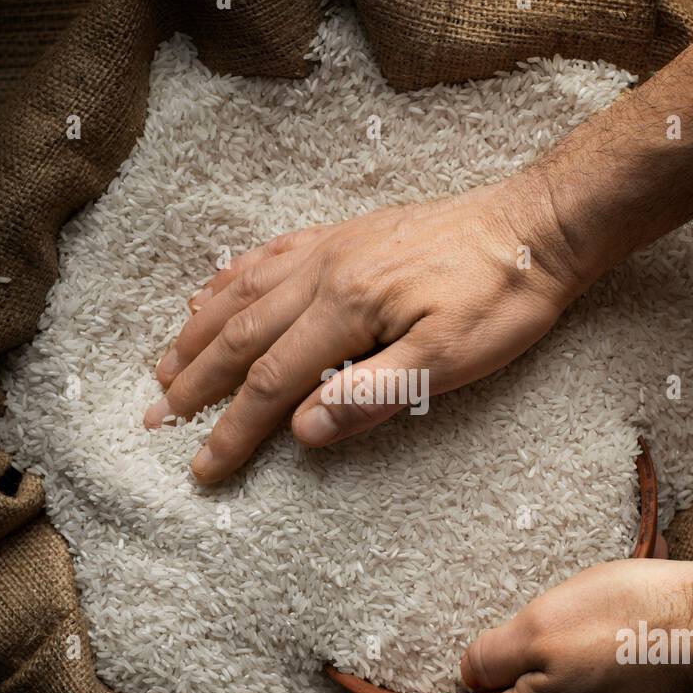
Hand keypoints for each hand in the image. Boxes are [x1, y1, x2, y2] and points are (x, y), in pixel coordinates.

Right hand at [144, 174, 585, 481]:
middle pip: (240, 336)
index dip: (231, 431)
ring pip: (242, 293)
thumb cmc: (504, 297)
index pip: (270, 382)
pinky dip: (228, 281)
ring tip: (162, 366)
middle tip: (155, 423)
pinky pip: (267, 256)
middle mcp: (325, 271)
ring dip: (197, 334)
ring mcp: (330, 247)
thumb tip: (303, 432)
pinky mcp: (344, 235)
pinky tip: (207, 294)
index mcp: (348, 307)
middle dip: (194, 384)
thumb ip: (375, 395)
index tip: (202, 469)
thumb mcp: (453, 360)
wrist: (538, 224)